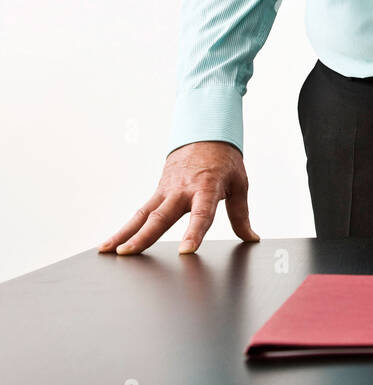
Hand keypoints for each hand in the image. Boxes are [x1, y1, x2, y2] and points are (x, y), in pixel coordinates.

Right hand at [98, 141, 259, 255]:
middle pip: (162, 216)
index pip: (201, 214)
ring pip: (143, 214)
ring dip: (125, 233)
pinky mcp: (158, 192)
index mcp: (207, 187)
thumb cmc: (224, 160)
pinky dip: (125, 228)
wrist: (205, 132)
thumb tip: (251, 237)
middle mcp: (182, 190)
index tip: (186, 251)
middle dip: (145, 236)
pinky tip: (111, 243)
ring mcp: (166, 190)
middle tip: (129, 252)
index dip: (194, 233)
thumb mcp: (239, 183)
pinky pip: (140, 212)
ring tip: (109, 251)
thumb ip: (241, 214)